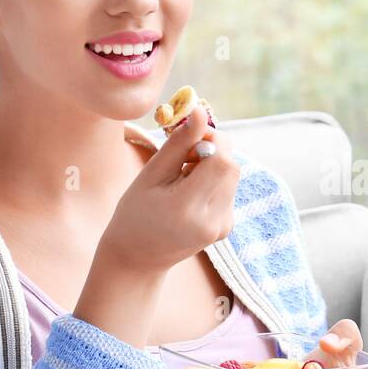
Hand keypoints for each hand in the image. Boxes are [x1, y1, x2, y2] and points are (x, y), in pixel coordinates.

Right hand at [96, 105, 239, 276]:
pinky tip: (189, 192)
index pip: (222, 161)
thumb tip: (200, 111)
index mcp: (188, 208)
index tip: (190, 135)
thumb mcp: (151, 175)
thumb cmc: (135, 213)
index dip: (212, 139)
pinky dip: (213, 181)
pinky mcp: (226, 227)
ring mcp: (222, 227)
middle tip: (184, 155)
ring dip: (213, 165)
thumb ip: (179, 144)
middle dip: (213, 150)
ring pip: (232, 176)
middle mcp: (212, 221)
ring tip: (183, 176)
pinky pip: (228, 189)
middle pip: (232, 166)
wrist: (139, 257)